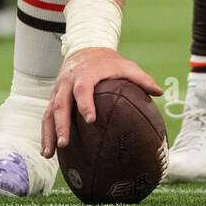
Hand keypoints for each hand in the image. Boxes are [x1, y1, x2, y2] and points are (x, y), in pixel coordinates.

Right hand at [41, 48, 162, 156]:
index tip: (90, 120)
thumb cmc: (108, 63)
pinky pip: (46, 117)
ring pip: (49, 113)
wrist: (85, 51)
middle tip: (65, 143)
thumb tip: (160, 92)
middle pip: (60, 104)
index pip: (83, 89)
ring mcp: (57, 92)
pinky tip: (48, 153)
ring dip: (48, 134)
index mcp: (85, 74)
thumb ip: (141, 79)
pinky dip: (45, 134)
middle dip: (61, 124)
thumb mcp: (125, 66)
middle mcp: (67, 83)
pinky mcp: (53, 100)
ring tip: (49, 154)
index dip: (85, 103)